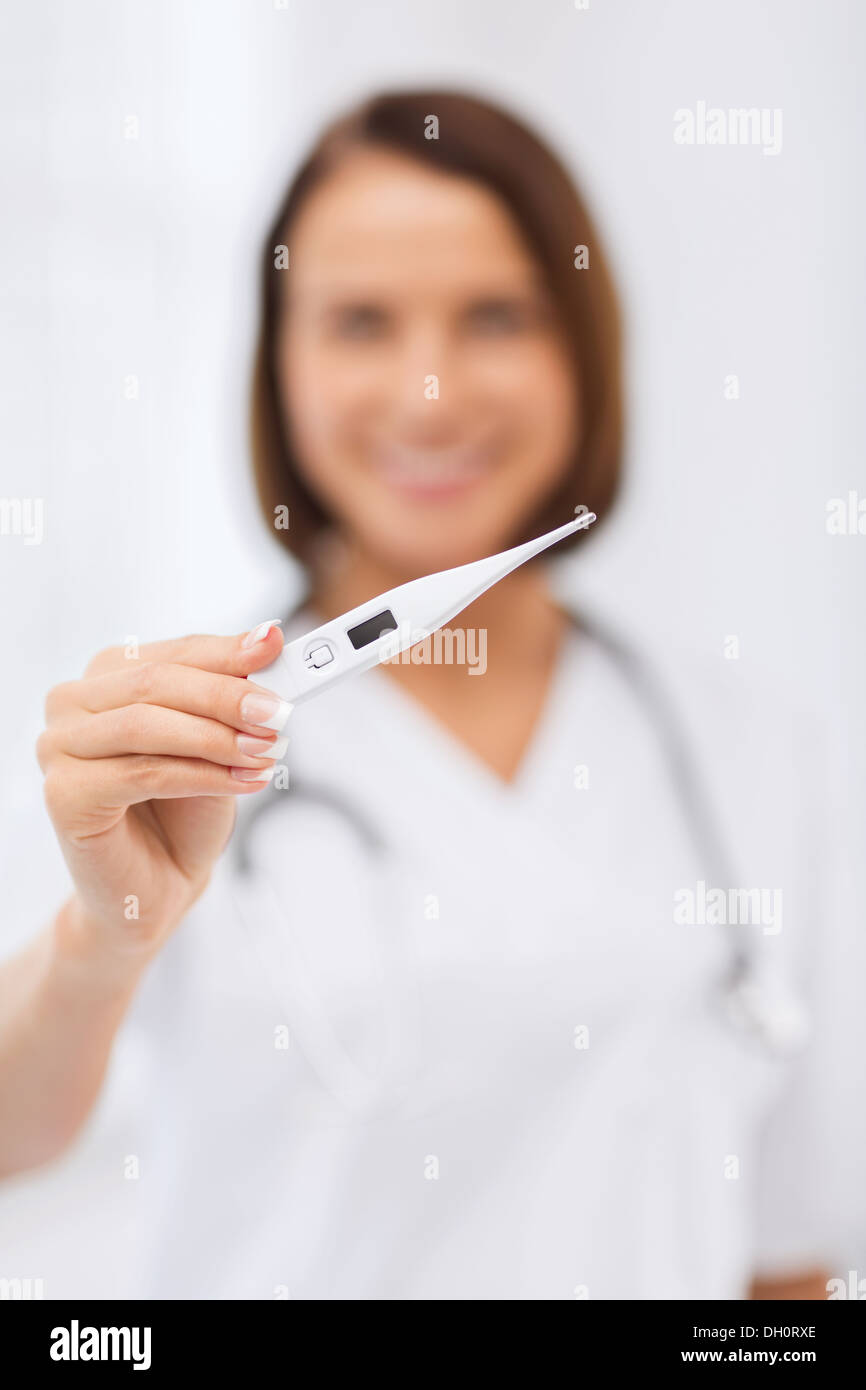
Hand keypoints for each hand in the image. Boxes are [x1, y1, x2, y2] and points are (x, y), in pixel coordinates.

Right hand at [37, 620, 289, 969]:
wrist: (158, 884)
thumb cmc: (183, 810)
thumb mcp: (218, 742)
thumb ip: (231, 695)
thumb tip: (267, 643)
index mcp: (105, 676)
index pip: (174, 652)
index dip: (227, 651)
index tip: (274, 646)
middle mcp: (72, 704)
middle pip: (156, 682)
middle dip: (226, 696)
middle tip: (278, 712)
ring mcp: (58, 747)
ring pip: (147, 725)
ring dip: (217, 738)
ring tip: (266, 751)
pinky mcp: (63, 794)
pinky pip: (142, 773)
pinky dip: (201, 775)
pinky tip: (244, 781)